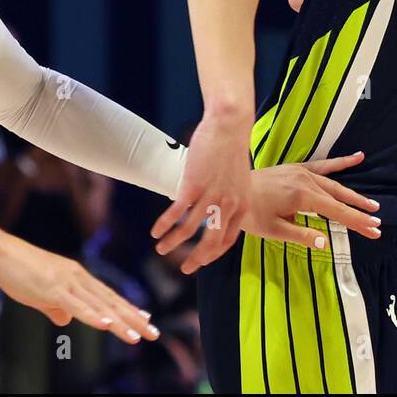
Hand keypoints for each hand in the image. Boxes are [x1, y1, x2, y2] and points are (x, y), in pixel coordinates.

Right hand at [0, 234, 158, 345]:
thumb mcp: (40, 293)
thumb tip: (64, 320)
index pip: (108, 295)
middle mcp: (78, 278)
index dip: (128, 308)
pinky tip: (107, 324)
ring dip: (119, 321)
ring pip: (99, 305)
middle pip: (111, 301)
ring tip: (137, 335)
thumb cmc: (18, 271)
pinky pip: (77, 305)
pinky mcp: (53, 288)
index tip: (145, 318)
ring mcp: (66, 282)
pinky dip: (93, 315)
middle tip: (153, 332)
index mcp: (77, 278)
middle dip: (133, 318)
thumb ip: (54, 307)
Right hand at [149, 113, 252, 271]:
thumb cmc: (232, 150)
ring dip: (173, 243)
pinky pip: (176, 212)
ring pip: (189, 230)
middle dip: (195, 259)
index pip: (227, 240)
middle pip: (210, 243)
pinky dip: (164, 225)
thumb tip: (217, 210)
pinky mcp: (194, 185)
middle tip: (184, 269)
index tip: (200, 261)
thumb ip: (230, 198)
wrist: (229, 127)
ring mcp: (211, 196)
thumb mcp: (238, 180)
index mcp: (241, 206)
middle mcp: (228, 206)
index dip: (213, 254)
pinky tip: (155, 232)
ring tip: (161, 250)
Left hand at [235, 152, 379, 261]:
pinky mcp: (297, 168)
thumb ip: (301, 235)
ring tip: (372, 205)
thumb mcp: (273, 230)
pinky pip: (324, 165)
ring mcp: (302, 172)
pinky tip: (358, 157)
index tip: (375, 230)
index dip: (357, 221)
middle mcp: (306, 181)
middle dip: (359, 212)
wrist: (229, 188)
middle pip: (339, 198)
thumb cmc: (249, 213)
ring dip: (353, 195)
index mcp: (302, 197)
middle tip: (377, 224)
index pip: (336, 211)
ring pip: (335, 185)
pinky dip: (341, 162)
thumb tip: (326, 242)